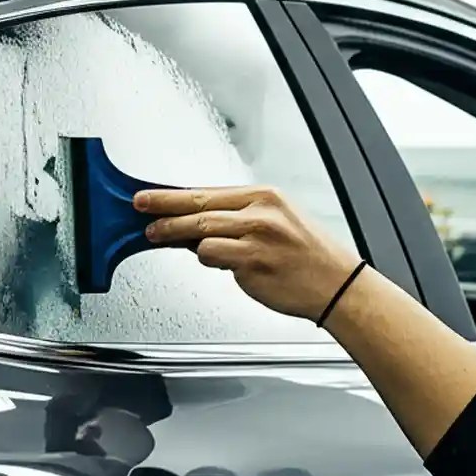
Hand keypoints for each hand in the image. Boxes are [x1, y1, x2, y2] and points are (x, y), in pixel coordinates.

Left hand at [136, 186, 362, 321]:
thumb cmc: (306, 256)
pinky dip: (206, 260)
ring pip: (200, 233)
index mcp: (264, 196)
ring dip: (175, 236)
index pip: (207, 191)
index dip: (172, 195)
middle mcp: (260, 212)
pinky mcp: (253, 263)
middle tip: (139, 209)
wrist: (336, 284)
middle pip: (198, 207)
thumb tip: (192, 222)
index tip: (149, 196)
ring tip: (158, 237)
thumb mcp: (276, 222)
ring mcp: (256, 237)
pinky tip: (212, 262)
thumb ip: (235, 220)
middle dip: (163, 208)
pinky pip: (213, 257)